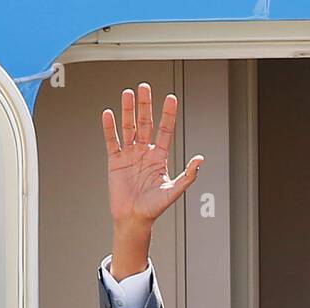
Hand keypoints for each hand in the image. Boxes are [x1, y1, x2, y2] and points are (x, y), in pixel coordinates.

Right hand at [100, 82, 203, 277]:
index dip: (167, 114)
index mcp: (159, 157)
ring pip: (129, 127)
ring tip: (127, 94)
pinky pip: (112, 141)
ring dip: (127, 111)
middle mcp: (145, 152)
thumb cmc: (154, 208)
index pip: (165, 130)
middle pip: (145, 123)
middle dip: (145, 105)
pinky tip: (109, 114)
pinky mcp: (115, 161)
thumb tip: (200, 160)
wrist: (133, 220)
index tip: (170, 98)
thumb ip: (188, 176)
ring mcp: (130, 155)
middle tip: (144, 87)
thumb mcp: (173, 191)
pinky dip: (109, 128)